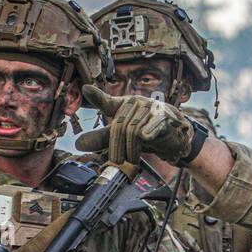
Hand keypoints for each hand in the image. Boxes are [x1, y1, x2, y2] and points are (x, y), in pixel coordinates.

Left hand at [78, 84, 194, 165]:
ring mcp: (150, 107)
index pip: (107, 102)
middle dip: (117, 147)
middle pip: (119, 126)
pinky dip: (148, 135)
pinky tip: (146, 139)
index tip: (85, 89)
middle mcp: (136, 102)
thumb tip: (78, 144)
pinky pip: (151, 127)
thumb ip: (102, 138)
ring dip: (132, 149)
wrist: (173, 135)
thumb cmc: (145, 132)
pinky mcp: (164, 115)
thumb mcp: (121, 137)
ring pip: (134, 130)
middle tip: (117, 161)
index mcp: (123, 105)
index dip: (96, 96)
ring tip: (132, 160)